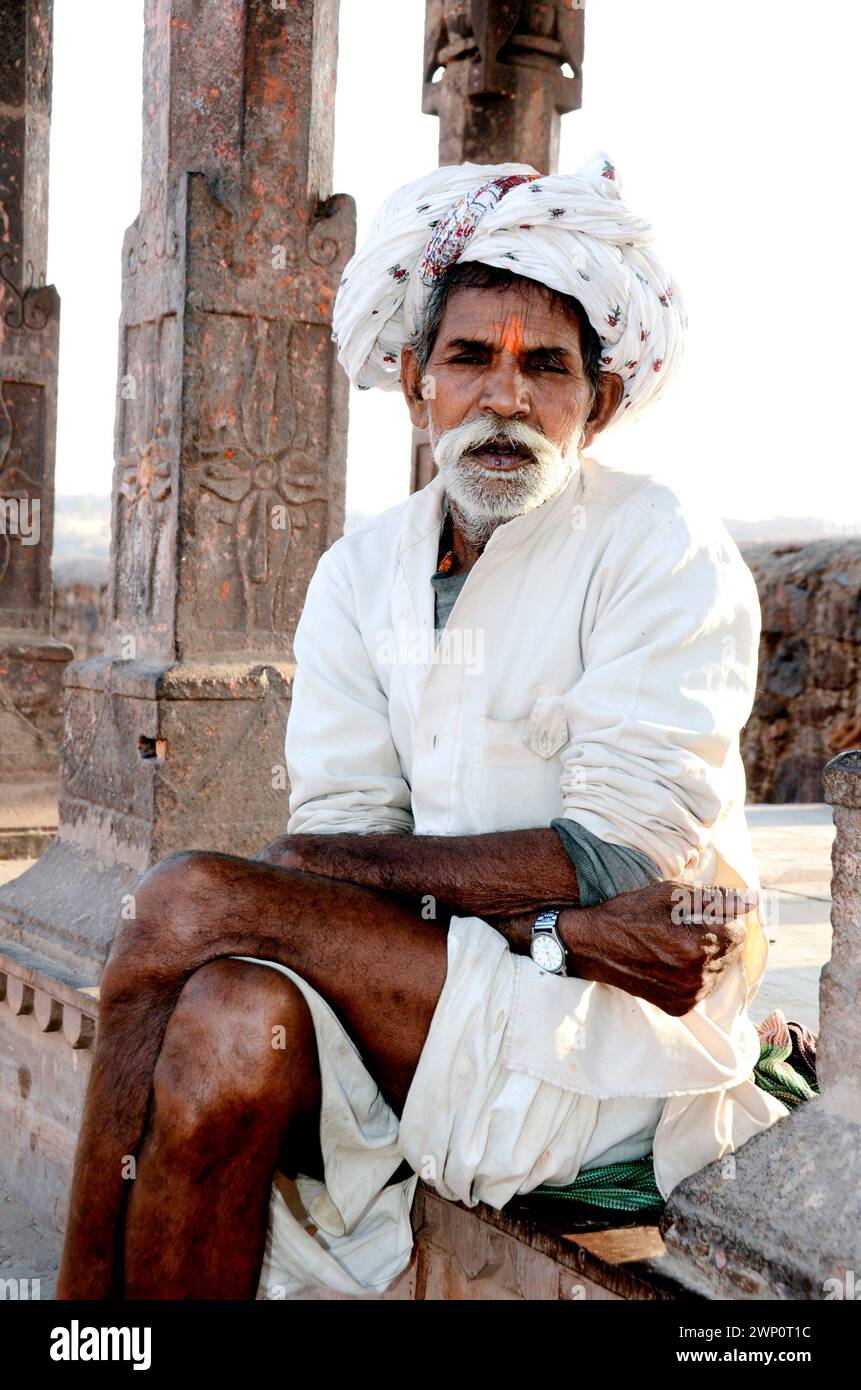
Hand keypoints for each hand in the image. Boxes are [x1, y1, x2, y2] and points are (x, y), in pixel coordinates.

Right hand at [559, 881, 753, 1016]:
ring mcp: (689, 995)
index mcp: (699, 944)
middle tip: (685, 927)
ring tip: (676, 944)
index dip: (721, 918)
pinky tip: (671, 962)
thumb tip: (753, 900)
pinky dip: (694, 975)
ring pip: (720, 971)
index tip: (700, 913)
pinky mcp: (680, 1007)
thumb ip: (717, 898)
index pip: (738, 931)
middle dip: (716, 937)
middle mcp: (697, 975)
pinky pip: (703, 988)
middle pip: (732, 952)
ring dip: (708, 957)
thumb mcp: (672, 894)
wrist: (595, 945)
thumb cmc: (632, 912)